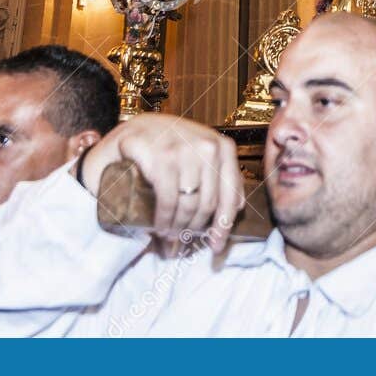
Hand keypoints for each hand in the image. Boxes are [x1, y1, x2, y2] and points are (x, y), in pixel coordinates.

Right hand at [78, 114, 242, 252]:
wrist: (136, 128)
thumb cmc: (171, 145)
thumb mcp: (202, 153)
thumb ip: (221, 174)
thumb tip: (239, 206)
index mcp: (224, 147)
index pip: (230, 195)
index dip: (223, 226)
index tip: (216, 247)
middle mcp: (208, 147)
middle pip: (207, 203)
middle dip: (194, 228)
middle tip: (182, 241)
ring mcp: (185, 150)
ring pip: (188, 205)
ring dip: (177, 228)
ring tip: (169, 236)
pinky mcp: (161, 157)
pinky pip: (168, 200)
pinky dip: (164, 219)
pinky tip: (159, 227)